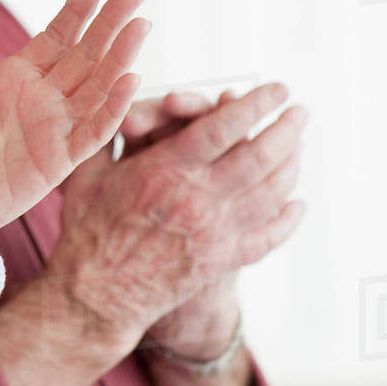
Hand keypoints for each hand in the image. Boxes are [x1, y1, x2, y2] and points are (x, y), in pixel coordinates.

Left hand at [0, 0, 149, 283]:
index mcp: (16, 76)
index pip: (57, 35)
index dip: (79, 8)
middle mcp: (43, 98)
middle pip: (87, 53)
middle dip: (112, 22)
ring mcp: (55, 128)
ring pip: (98, 86)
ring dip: (121, 56)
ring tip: (140, 24)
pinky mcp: (59, 160)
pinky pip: (92, 131)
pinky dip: (112, 107)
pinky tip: (131, 79)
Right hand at [48, 82, 307, 353]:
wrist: (96, 296)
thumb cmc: (86, 228)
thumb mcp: (86, 170)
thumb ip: (107, 129)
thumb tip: (117, 90)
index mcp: (163, 171)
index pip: (222, 127)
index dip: (254, 105)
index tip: (276, 89)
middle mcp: (197, 199)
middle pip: (259, 156)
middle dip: (285, 129)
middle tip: (300, 111)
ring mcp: (215, 232)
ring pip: (271, 192)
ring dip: (292, 163)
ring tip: (300, 143)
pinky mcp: (222, 260)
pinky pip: (269, 236)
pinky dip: (288, 217)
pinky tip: (297, 202)